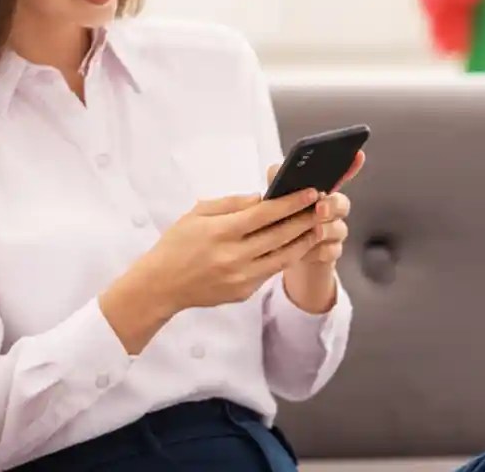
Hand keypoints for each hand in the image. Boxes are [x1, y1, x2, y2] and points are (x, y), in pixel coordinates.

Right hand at [100, 187, 323, 352]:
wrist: (160, 286)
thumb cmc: (177, 244)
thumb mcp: (197, 214)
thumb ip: (231, 204)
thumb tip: (262, 197)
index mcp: (221, 233)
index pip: (265, 214)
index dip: (292, 202)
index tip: (311, 191)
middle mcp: (233, 257)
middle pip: (280, 235)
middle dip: (306, 219)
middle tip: (324, 206)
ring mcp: (240, 278)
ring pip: (283, 257)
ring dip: (305, 240)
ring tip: (318, 226)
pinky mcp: (243, 292)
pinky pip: (271, 271)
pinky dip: (286, 256)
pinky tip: (298, 245)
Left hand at [266, 150, 365, 265]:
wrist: (281, 257)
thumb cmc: (280, 222)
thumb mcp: (275, 201)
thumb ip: (279, 183)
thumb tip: (276, 168)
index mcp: (319, 193)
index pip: (338, 176)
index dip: (350, 166)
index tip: (358, 154)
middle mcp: (331, 210)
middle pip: (342, 203)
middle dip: (333, 204)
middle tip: (320, 207)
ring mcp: (333, 232)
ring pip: (339, 228)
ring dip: (326, 229)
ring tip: (314, 231)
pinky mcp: (330, 253)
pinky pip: (333, 251)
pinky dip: (320, 252)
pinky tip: (306, 252)